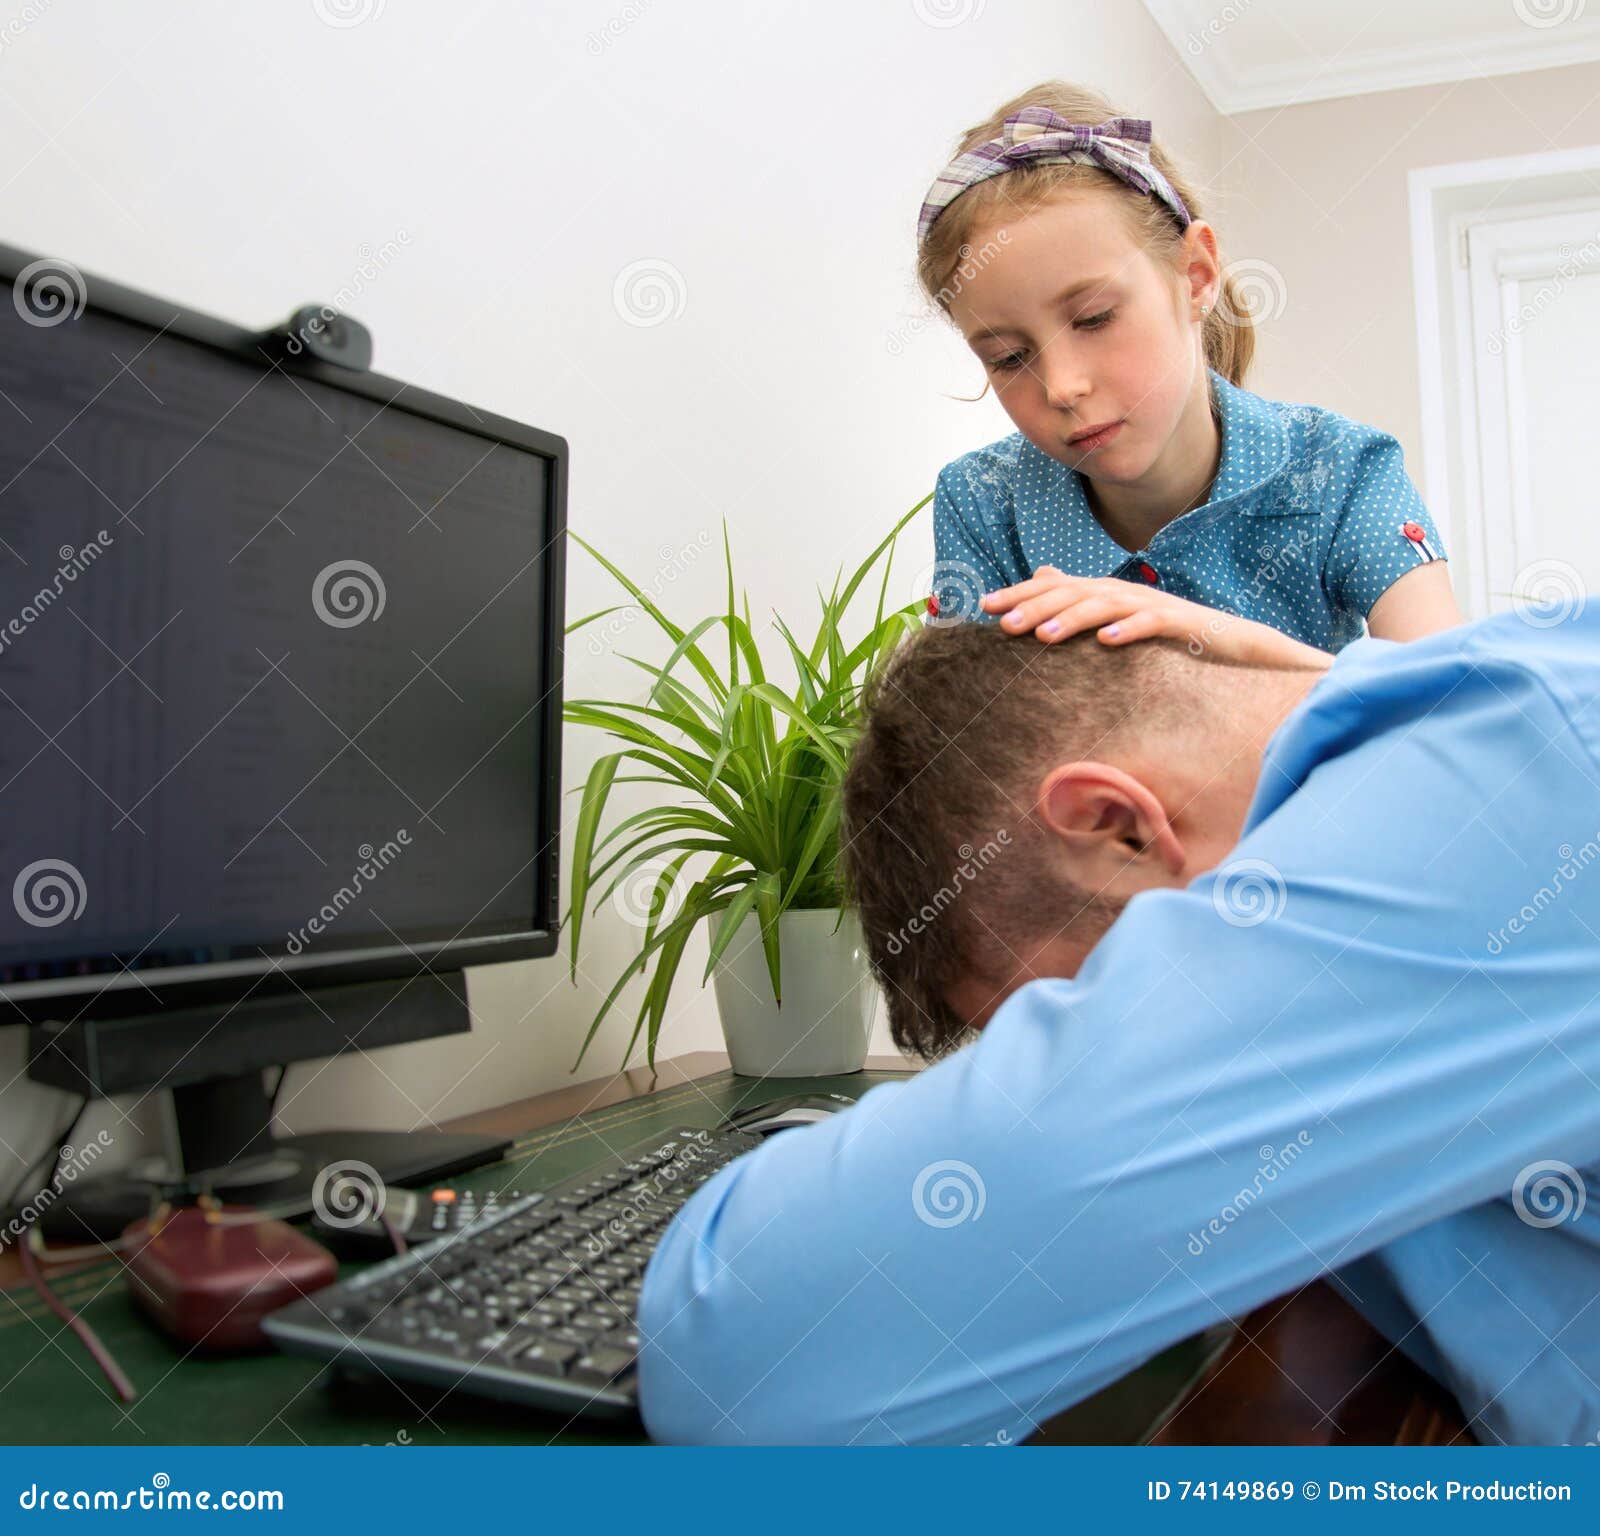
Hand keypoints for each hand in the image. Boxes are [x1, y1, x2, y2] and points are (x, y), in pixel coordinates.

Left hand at [978, 566, 1332, 669]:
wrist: (1237, 646)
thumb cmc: (1171, 641)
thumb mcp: (1121, 625)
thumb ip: (1084, 607)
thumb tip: (1045, 582)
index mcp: (1107, 594)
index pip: (1057, 587)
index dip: (1021, 594)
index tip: (984, 606)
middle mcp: (1126, 594)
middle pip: (1074, 592)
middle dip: (1036, 606)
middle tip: (1002, 625)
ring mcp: (1155, 606)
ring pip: (1106, 605)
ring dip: (1072, 618)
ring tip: (1043, 636)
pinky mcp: (1183, 625)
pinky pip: (1153, 624)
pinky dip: (1129, 629)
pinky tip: (1106, 642)